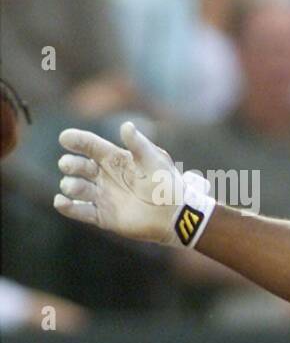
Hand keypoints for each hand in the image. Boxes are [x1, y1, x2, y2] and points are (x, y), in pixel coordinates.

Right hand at [55, 122, 212, 246]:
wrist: (176, 214)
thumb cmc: (168, 184)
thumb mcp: (154, 160)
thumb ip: (139, 144)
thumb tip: (126, 126)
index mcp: (115, 159)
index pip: (90, 146)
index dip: (77, 140)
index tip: (65, 138)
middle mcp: (105, 176)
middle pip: (78, 166)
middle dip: (70, 164)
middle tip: (70, 165)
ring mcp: (103, 196)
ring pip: (76, 188)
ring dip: (70, 185)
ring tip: (74, 186)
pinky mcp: (103, 216)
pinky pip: (80, 211)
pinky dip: (67, 207)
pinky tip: (61, 201)